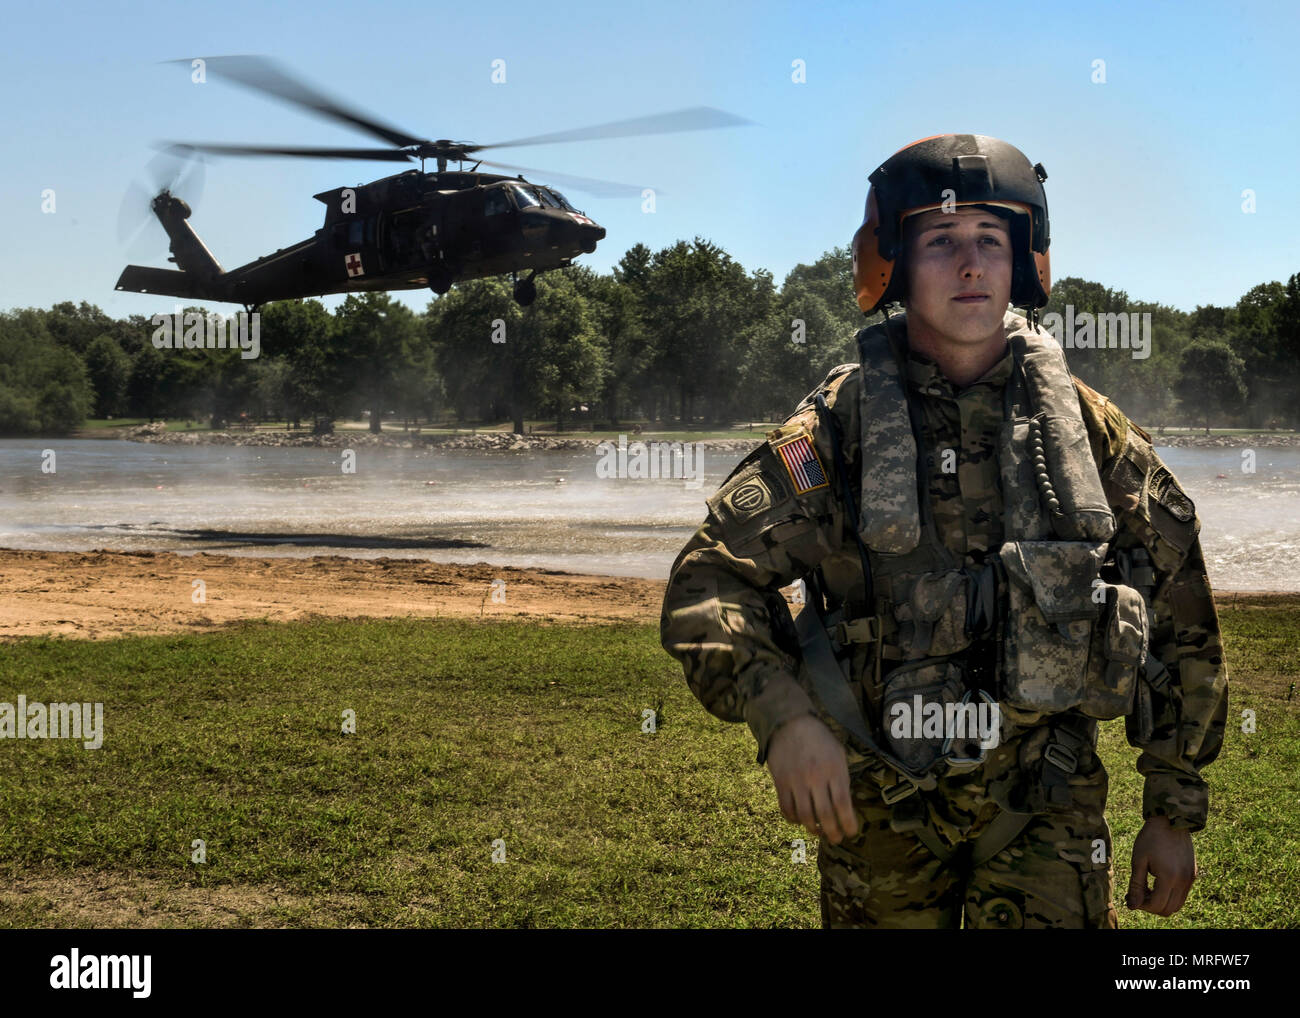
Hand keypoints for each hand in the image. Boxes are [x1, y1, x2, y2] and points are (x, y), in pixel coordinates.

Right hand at [765, 715, 859, 843]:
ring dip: (813, 829)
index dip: (848, 823)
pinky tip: (800, 819)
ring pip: (805, 815)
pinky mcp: (780, 782)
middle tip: (835, 839)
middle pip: (825, 814)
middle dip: (832, 832)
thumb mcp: (838, 754)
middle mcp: (815, 777)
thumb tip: (845, 807)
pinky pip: (786, 809)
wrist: (790, 724)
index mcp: (833, 769)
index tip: (851, 832)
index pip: (843, 804)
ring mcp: (796, 781)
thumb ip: (842, 778)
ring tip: (818, 831)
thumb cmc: (819, 740)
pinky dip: (793, 819)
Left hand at [1127, 816, 1196, 916]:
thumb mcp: (1138, 860)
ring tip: (1147, 888)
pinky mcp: (1192, 875)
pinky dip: (1170, 895)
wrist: (1170, 820)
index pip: (1156, 905)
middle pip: (1168, 909)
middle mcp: (1184, 882)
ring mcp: (1190, 879)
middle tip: (1138, 894)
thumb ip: (1136, 885)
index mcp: (1169, 877)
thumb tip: (1132, 906)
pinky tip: (1157, 882)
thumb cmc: (1151, 838)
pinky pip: (1182, 895)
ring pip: (1177, 905)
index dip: (1141, 905)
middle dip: (1151, 906)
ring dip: (1161, 902)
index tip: (1131, 896)